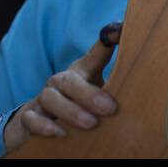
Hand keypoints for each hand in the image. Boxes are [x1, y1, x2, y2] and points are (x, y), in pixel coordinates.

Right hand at [3, 23, 119, 153]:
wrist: (39, 120)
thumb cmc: (76, 106)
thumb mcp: (97, 93)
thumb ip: (117, 83)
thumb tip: (138, 64)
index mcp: (79, 74)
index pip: (94, 55)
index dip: (107, 42)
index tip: (119, 32)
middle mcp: (59, 83)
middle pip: (70, 80)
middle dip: (90, 94)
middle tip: (110, 108)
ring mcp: (43, 99)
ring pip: (50, 97)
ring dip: (70, 110)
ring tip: (90, 124)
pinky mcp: (29, 118)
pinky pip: (31, 118)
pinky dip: (43, 125)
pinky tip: (60, 134)